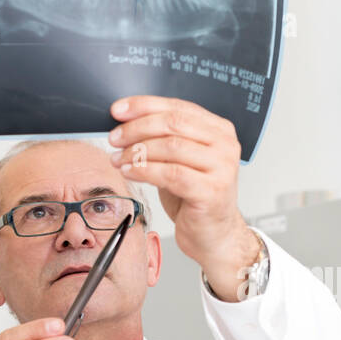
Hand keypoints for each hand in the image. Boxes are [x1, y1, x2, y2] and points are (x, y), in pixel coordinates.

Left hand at [108, 96, 257, 295]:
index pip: (178, 107)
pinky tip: (130, 172)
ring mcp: (222, 168)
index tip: (118, 110)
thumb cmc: (196, 197)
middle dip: (137, 128)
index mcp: (219, 130)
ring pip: (171, 147)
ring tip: (119, 159)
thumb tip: (125, 121)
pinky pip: (171, 174)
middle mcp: (225, 145)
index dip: (144, 106)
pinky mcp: (212, 191)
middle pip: (173, 124)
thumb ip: (164, 138)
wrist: (214, 234)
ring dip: (138, 151)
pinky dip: (145, 171)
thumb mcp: (181, 160)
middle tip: (115, 137)